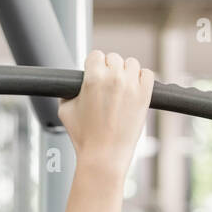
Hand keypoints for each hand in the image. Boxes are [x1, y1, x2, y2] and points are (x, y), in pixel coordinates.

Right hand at [58, 50, 153, 175]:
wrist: (104, 155)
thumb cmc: (84, 137)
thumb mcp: (65, 111)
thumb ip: (68, 92)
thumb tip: (72, 85)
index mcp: (93, 79)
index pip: (95, 56)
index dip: (93, 66)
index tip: (94, 75)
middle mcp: (114, 78)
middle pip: (113, 58)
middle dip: (108, 70)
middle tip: (106, 87)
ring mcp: (131, 85)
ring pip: (131, 63)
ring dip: (125, 73)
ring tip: (120, 89)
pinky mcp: (145, 94)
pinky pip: (147, 74)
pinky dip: (141, 79)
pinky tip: (133, 90)